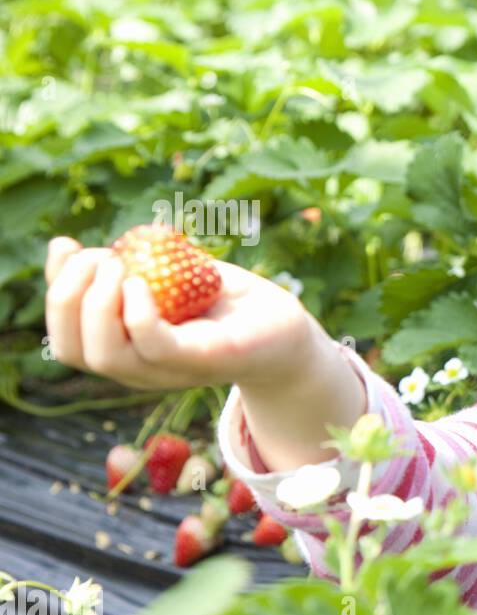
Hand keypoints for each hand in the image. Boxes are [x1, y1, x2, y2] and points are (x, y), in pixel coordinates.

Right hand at [44, 235, 320, 391]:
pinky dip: (137, 314)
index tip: (66, 244)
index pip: (65, 335)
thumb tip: (76, 250)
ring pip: (104, 355)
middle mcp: (139, 368)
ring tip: (117, 266)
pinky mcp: (202, 359)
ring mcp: (169, 370)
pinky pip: (154, 345)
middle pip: (71, 349)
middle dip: (66, 296)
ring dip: (96, 304)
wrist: (284, 329)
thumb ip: (125, 271)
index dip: (54, 290)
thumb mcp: (167, 280)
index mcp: (125, 350)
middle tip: (96, 256)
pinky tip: (141, 283)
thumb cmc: (224, 303)